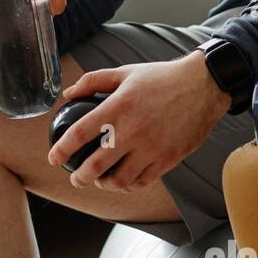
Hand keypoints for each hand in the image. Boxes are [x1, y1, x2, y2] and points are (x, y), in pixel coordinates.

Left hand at [48, 52, 230, 191]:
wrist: (203, 86)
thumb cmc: (163, 78)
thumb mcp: (125, 72)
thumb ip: (94, 81)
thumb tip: (68, 94)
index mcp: (118, 107)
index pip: (79, 133)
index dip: (61, 149)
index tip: (54, 158)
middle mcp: (132, 131)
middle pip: (96, 165)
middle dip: (80, 177)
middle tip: (76, 178)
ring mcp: (151, 148)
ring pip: (119, 180)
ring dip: (104, 185)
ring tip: (100, 182)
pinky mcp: (167, 159)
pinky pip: (142, 181)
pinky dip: (128, 186)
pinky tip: (123, 181)